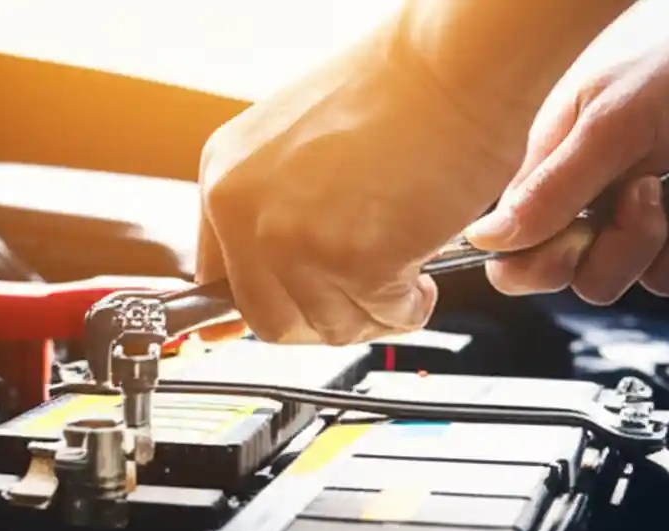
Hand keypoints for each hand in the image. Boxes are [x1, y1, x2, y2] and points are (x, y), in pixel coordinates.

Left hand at [195, 18, 537, 344]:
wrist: (451, 66)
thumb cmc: (392, 91)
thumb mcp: (291, 144)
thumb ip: (270, 208)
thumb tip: (271, 278)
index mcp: (224, 180)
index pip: (218, 285)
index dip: (265, 305)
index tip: (293, 313)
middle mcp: (248, 215)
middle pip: (271, 321)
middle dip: (323, 319)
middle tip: (360, 296)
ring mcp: (299, 243)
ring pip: (331, 327)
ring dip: (373, 312)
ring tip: (401, 270)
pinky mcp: (358, 263)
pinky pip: (384, 318)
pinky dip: (410, 308)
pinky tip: (422, 273)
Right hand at [466, 3, 668, 303]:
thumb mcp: (611, 125)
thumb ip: (551, 190)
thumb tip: (485, 239)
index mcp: (558, 182)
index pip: (520, 263)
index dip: (547, 267)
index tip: (583, 236)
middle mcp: (600, 209)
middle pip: (595, 283)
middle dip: (637, 241)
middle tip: (656, 186)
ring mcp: (657, 222)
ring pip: (660, 280)